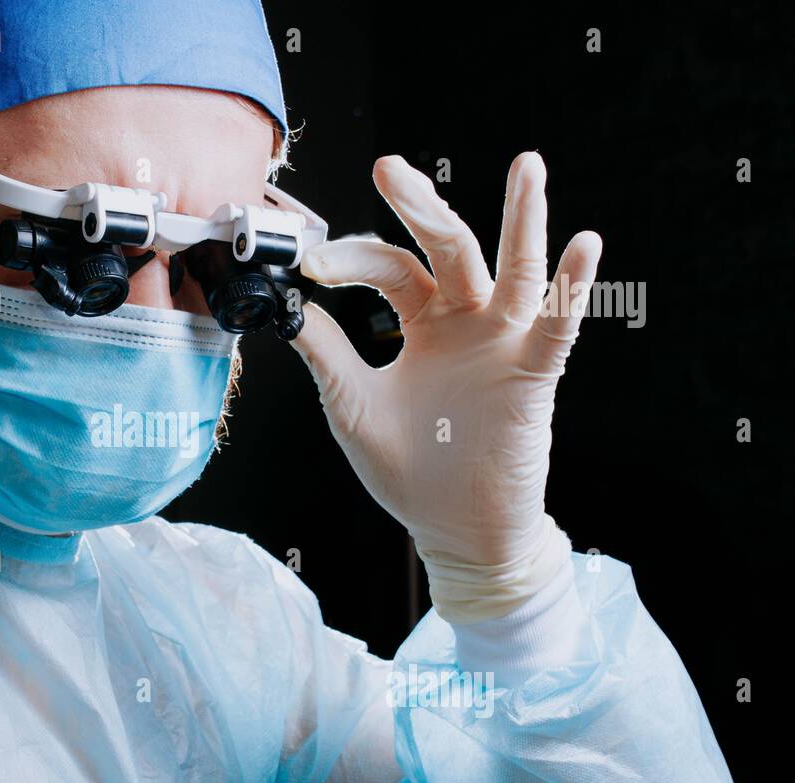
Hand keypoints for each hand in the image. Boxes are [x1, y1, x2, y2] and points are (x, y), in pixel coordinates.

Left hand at [294, 153, 601, 621]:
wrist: (453, 530)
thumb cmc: (408, 470)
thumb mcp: (351, 406)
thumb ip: (326, 355)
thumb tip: (287, 307)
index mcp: (422, 323)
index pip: (390, 268)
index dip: (352, 260)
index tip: (311, 265)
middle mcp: (466, 321)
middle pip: (448, 248)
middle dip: (421, 206)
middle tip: (388, 167)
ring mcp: (503, 344)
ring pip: (515, 269)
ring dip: (523, 218)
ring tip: (528, 165)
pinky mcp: (532, 376)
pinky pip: (557, 326)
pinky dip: (571, 287)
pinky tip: (583, 243)